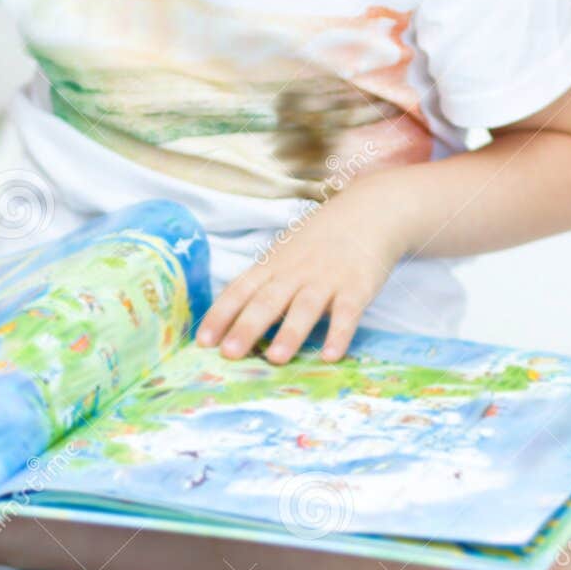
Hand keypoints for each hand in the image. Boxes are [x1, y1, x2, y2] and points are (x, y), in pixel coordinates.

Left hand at [196, 189, 402, 363]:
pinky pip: (347, 313)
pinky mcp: (357, 287)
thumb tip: (232, 321)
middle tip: (229, 354)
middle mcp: (295, 272)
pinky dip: (338, 334)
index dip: (220, 315)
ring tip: (274, 358)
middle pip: (267, 301)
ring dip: (289, 333)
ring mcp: (327, 279)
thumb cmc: (319, 239)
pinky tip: (330, 356)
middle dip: (247, 327)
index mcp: (272, 265)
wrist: (368, 211)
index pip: (240, 290)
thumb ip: (264, 283)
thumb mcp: (284, 254)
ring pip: (304, 307)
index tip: (202, 341)